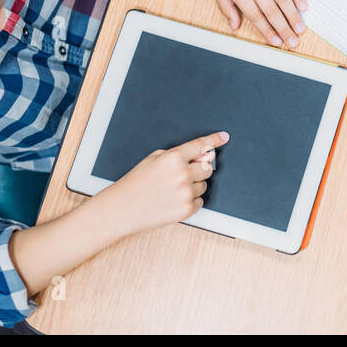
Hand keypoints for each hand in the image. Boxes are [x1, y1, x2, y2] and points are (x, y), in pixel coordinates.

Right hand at [100, 132, 227, 236]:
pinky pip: (200, 201)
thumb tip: (206, 156)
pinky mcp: (187, 209)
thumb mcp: (154, 159)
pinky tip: (173, 201)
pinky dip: (191, 200)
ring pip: (204, 185)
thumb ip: (180, 155)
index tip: (224, 137)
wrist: (122, 209)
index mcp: (173, 158)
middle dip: (199, 169)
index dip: (214, 140)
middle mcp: (182, 174)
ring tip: (171, 190)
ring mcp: (185, 192)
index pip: (200, 146)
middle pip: (207, 167)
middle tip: (181, 175)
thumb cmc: (137, 182)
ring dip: (193, 186)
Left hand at [202, 0, 306, 46]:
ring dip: (293, 15)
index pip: (256, 16)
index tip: (277, 42)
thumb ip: (226, 6)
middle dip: (284, 29)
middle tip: (294, 42)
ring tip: (301, 28)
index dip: (267, 31)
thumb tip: (234, 26)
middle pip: (271, 10)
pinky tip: (303, 5)